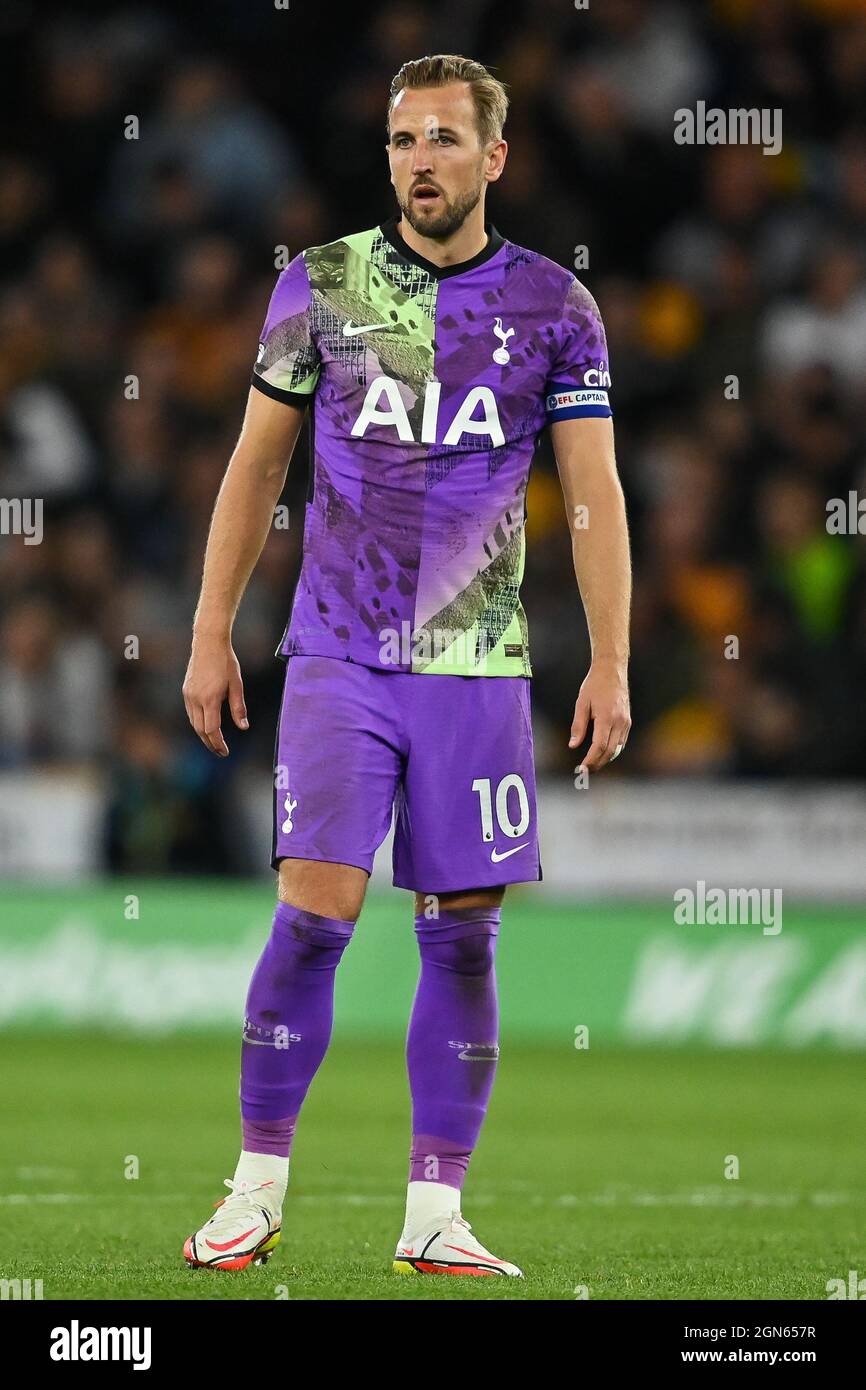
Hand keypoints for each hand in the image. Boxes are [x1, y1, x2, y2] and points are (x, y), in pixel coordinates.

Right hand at [182, 633, 247, 756]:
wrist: (208, 643)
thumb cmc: (225, 662)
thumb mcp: (237, 684)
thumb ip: (239, 708)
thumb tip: (243, 727)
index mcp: (210, 699)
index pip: (212, 730)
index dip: (218, 743)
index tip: (225, 752)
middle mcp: (196, 699)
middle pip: (200, 730)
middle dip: (210, 743)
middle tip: (221, 752)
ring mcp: (188, 695)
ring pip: (194, 722)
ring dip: (203, 735)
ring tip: (214, 742)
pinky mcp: (186, 691)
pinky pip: (191, 713)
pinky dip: (198, 723)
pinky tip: (206, 725)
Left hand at [569, 659, 630, 772]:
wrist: (612, 670)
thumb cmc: (594, 685)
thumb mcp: (581, 703)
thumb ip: (578, 725)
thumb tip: (573, 745)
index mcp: (606, 717)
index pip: (600, 746)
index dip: (590, 760)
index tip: (581, 768)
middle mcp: (619, 721)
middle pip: (610, 751)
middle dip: (597, 763)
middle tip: (584, 771)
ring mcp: (626, 722)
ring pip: (617, 748)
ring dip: (605, 759)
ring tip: (592, 765)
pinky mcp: (628, 721)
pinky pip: (621, 741)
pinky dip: (612, 750)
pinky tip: (603, 753)